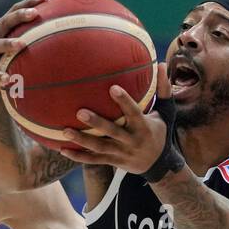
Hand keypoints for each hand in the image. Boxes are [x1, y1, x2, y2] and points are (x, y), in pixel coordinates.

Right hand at [0, 0, 47, 98]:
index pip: (14, 10)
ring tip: (22, 44)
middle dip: (19, 16)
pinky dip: (0, 76)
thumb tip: (62, 28)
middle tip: (34, 14)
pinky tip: (8, 79)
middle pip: (5, 22)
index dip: (28, 2)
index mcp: (1, 27)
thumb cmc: (6, 58)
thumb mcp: (15, 45)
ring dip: (9, 44)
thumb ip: (31, 35)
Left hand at [56, 62, 171, 172]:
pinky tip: (62, 150)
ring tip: (64, 131)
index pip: (134, 112)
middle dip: (97, 123)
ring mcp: (121, 153)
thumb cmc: (159, 132)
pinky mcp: (113, 161)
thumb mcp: (166, 112)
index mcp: (144, 126)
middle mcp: (132, 141)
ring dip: (82, 140)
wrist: (159, 165)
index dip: (124, 101)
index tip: (112, 87)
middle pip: (113, 132)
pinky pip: (93, 160)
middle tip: (79, 112)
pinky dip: (78, 156)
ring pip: (99, 147)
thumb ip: (162, 90)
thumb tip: (162, 63)